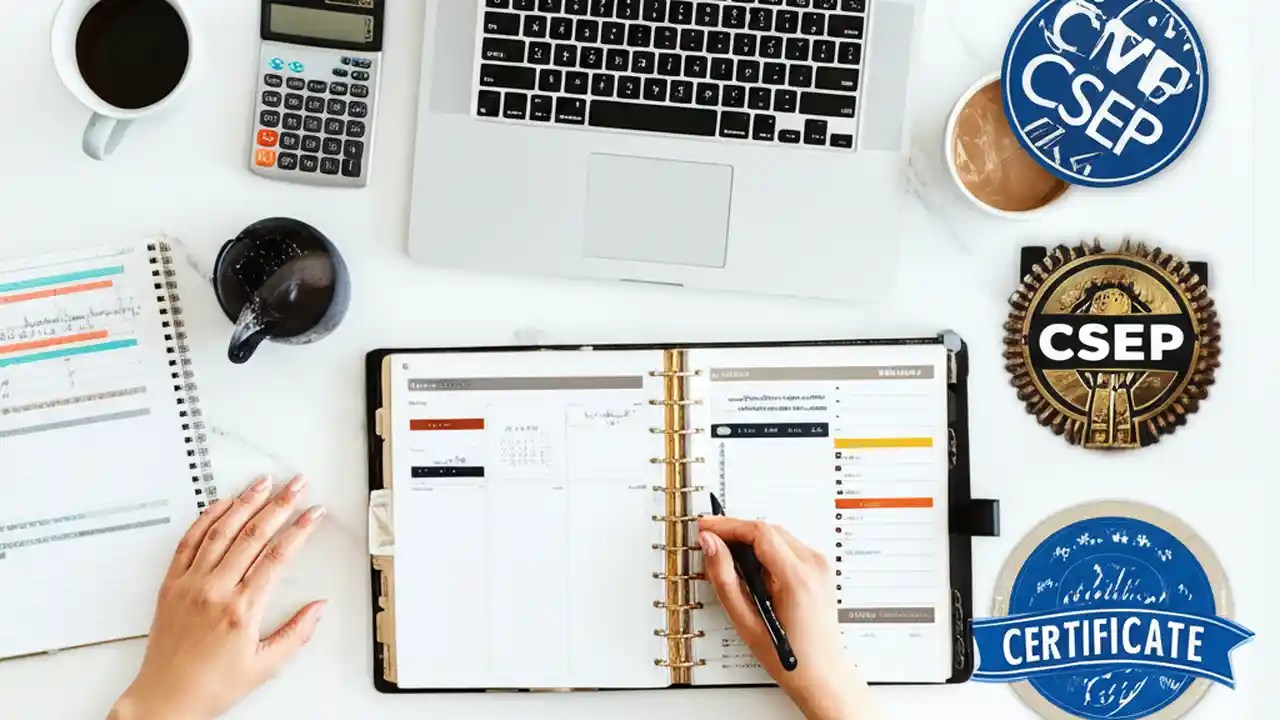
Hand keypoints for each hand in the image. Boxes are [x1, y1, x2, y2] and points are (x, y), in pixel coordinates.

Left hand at [108, 476, 326, 719]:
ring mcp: (190, 584)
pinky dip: (205, 519)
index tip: (313, 513)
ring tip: (262, 483)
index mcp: (242, 610)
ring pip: (221, 531)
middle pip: (253, 534)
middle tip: (296, 484)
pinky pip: (188, 542)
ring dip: (244, 502)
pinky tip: (220, 505)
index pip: (278, 556)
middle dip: (280, 504)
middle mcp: (215, 590)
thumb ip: (296, 633)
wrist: (164, 699)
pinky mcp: (171, 585)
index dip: (300, 529)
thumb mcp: (265, 666)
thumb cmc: (210, 686)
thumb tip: (317, 608)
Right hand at [698, 517, 880, 719]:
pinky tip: (751, 566)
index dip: (728, 525)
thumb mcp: (746, 622)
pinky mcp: (819, 568)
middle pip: (768, 529)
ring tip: (728, 558)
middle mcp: (814, 566)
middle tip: (710, 542)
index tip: (706, 527)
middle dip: (736, 531)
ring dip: (750, 540)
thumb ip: (724, 579)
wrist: (822, 673)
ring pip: (777, 534)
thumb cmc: (791, 657)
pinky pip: (787, 545)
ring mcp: (820, 565)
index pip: (759, 532)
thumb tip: (711, 546)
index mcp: (797, 579)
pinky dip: (765, 549)